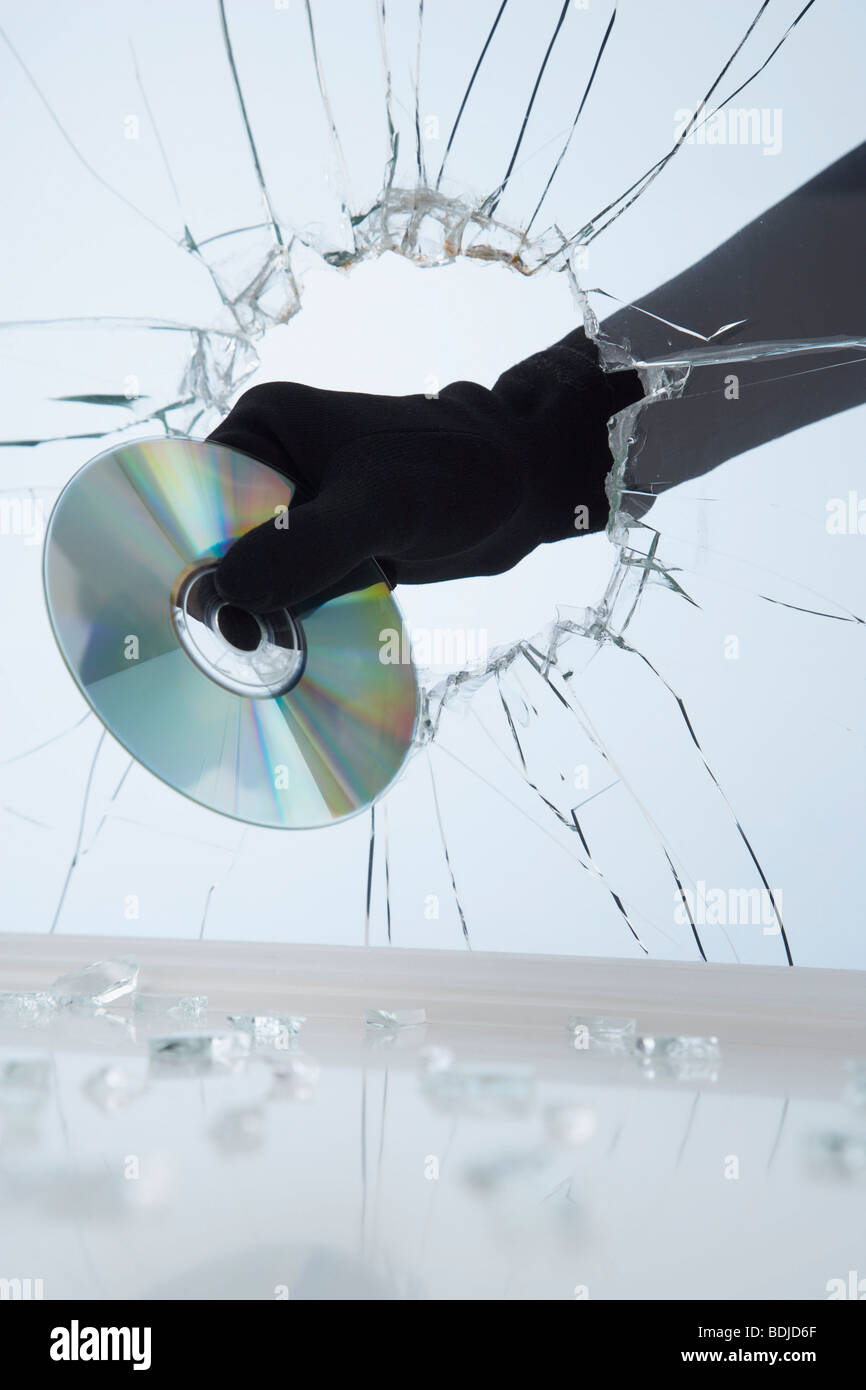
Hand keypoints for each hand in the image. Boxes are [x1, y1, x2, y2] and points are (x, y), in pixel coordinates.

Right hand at [206, 327, 642, 612]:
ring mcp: (297, 510)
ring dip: (258, 615)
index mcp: (264, 427)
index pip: (193, 495)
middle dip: (222, 593)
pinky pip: (290, 592)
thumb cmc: (457, 473)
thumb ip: (307, 547)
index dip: (186, 553)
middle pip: (216, 542)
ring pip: (253, 574)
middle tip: (229, 647)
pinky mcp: (325, 549)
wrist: (524, 486)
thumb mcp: (379, 508)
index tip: (188, 613)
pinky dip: (291, 621)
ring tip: (262, 654)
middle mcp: (270, 465)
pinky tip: (292, 651)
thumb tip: (230, 593)